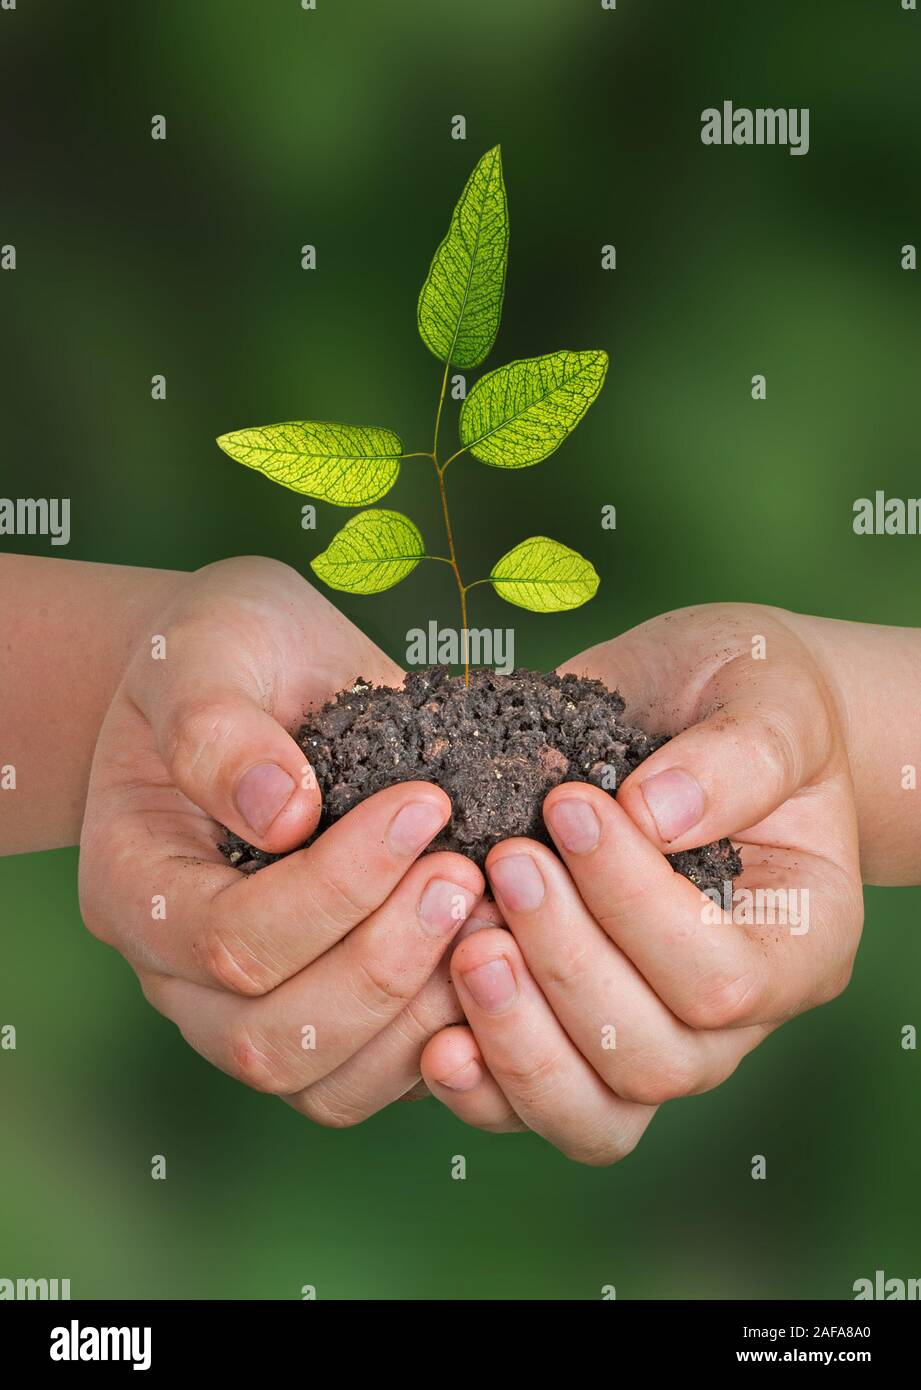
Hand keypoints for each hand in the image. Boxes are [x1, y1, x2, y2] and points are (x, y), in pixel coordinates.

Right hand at [79, 557, 484, 1122]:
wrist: (262, 675)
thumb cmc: (227, 653)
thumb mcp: (209, 651)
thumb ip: (219, 727)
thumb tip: (284, 812)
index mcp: (135, 886)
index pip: (226, 939)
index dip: (333, 889)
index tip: (423, 805)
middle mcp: (179, 973)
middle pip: (268, 1037)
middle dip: (384, 964)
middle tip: (468, 876)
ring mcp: (249, 1007)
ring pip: (324, 1083)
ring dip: (421, 1013)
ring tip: (493, 918)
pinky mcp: (324, 1018)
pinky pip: (376, 1079)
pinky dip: (444, 1039)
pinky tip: (499, 957)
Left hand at [420, 604, 863, 1162]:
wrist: (693, 708)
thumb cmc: (743, 700)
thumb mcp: (768, 699)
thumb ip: (738, 755)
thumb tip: (654, 812)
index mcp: (799, 942)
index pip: (718, 976)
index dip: (631, 903)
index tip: (564, 805)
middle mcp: (733, 1018)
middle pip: (652, 1059)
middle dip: (563, 965)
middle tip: (504, 865)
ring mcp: (650, 1038)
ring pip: (593, 1114)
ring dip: (516, 1038)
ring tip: (464, 945)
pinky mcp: (571, 1035)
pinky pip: (530, 1108)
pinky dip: (478, 1086)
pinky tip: (432, 1034)